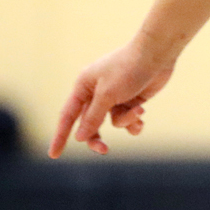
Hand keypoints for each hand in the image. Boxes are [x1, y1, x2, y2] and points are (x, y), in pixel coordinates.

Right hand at [49, 41, 175, 156]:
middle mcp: (96, 92)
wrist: (156, 54)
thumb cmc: (128, 70)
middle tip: (104, 150)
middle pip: (90, 125)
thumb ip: (92, 118)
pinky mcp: (131, 100)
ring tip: (138, 111)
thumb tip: (79, 137)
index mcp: (83, 86)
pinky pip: (127, 119)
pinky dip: (134, 120)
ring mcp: (114, 97)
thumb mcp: (107, 95)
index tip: (54, 155)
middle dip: (97, 137)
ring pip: (113, 122)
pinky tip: (142, 114)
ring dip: (126, 120)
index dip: (60, 136)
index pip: (67, 116)